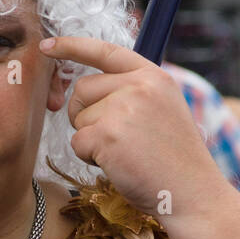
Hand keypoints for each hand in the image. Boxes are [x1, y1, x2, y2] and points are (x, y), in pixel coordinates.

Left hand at [40, 36, 227, 218]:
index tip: (47, 46)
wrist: (192, 192)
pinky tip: (118, 164)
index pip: (105, 51)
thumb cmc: (175, 159)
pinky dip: (89, 157)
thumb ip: (134, 92)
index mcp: (154, 76)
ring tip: (124, 152)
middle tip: (113, 137)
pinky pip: (77, 142)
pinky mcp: (107, 135)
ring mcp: (122, 109)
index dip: (72, 46)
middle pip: (82, 88)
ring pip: (79, 118)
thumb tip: (87, 88)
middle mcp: (138, 86)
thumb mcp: (165, 109)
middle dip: (85, 113)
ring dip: (91, 139)